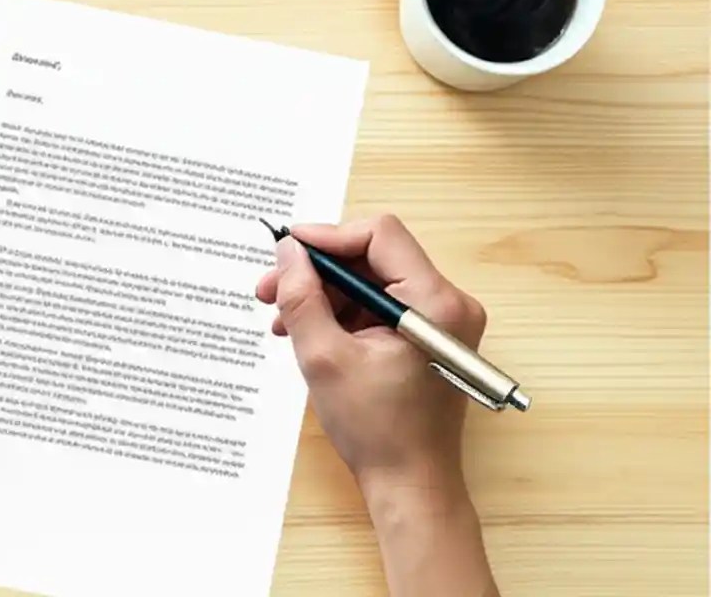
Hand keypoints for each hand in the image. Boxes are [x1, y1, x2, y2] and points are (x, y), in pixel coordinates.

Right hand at [256, 216, 498, 596]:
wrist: (409, 483)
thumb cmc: (378, 431)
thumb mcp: (324, 358)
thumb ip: (302, 297)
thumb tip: (288, 252)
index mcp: (435, 303)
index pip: (379, 236)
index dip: (327, 237)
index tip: (287, 249)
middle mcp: (448, 303)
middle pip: (373, 256)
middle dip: (318, 270)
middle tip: (272, 286)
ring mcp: (441, 320)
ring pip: (372, 281)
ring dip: (324, 294)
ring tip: (282, 317)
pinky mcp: (428, 336)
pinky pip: (379, 305)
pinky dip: (342, 313)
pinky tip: (307, 330)